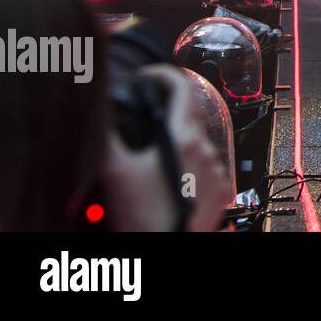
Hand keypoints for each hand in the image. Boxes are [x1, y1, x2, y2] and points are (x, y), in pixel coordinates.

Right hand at [100, 65, 234, 231]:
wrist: (165, 247)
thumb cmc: (142, 217)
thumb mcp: (115, 171)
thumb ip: (108, 135)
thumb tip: (99, 110)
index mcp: (183, 138)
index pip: (182, 88)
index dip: (165, 74)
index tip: (150, 74)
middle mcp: (206, 150)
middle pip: (188, 116)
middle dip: (166, 113)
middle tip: (144, 117)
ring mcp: (216, 171)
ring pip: (196, 143)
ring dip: (176, 142)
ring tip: (150, 159)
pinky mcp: (220, 190)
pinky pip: (205, 167)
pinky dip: (187, 165)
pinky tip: (166, 178)